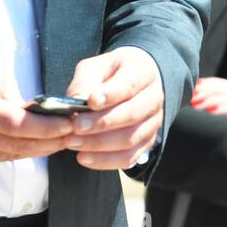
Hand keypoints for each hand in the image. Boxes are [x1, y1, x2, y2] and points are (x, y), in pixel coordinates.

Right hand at [0, 68, 75, 169]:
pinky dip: (14, 152)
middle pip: (20, 146)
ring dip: (36, 150)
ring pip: (10, 156)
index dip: (48, 128)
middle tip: (74, 134)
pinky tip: (27, 144)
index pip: (18, 124)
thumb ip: (1, 90)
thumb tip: (25, 107)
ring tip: (58, 140)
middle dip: (51, 142)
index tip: (69, 122)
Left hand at [63, 46, 163, 170]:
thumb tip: (74, 101)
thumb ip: (85, 81)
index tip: (90, 101)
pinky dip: (105, 160)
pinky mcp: (147, 142)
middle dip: (101, 123)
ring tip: (73, 142)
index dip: (110, 94)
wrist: (134, 82)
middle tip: (75, 126)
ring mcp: (153, 122)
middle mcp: (153, 98)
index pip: (129, 84)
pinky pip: (129, 157)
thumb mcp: (96, 66)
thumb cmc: (111, 73)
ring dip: (99, 144)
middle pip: (131, 114)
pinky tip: (84, 157)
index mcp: (142, 71)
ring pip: (130, 139)